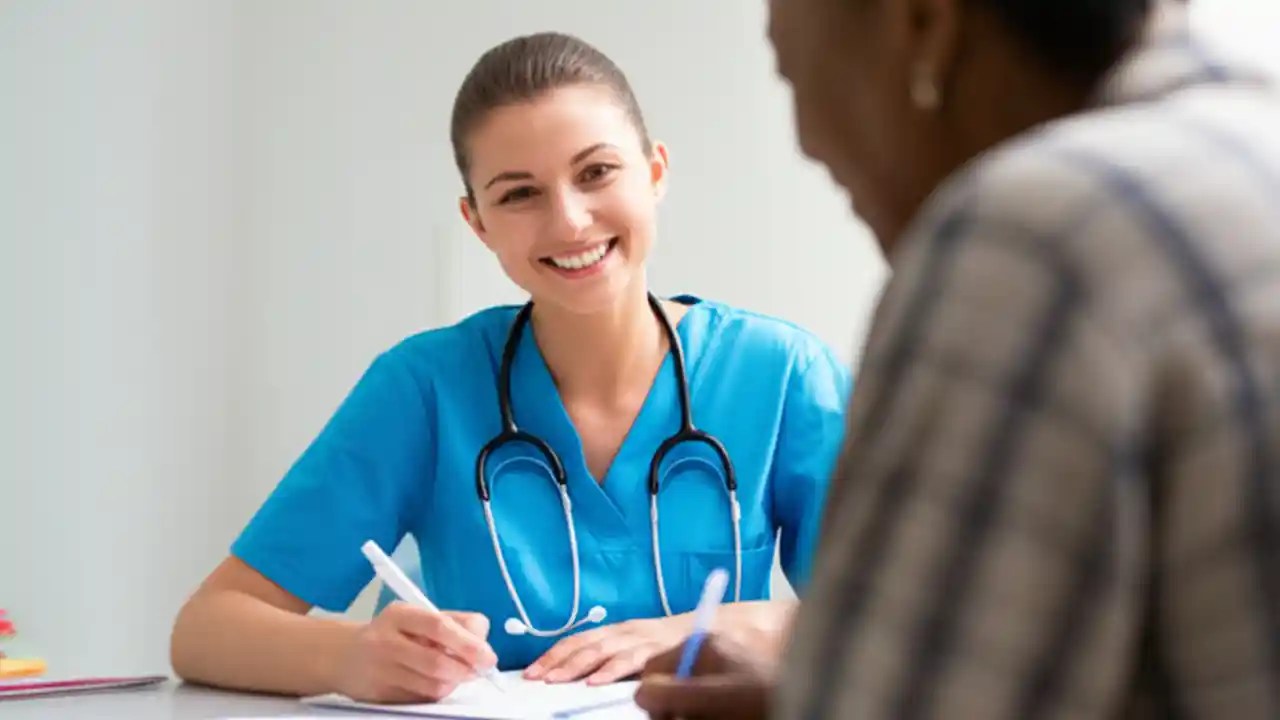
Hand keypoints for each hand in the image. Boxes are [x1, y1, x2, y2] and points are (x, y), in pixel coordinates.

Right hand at [331, 602, 497, 702]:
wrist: (344, 655)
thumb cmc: (392, 634)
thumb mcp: (417, 617)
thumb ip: (452, 623)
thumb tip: (483, 641)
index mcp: (400, 614)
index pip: (439, 626)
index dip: (469, 643)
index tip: (487, 655)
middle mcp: (386, 641)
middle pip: (437, 661)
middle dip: (466, 669)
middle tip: (480, 670)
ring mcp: (381, 670)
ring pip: (432, 685)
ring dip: (453, 683)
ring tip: (456, 675)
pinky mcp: (380, 694)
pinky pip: (420, 698)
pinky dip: (436, 693)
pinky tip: (433, 682)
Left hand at [523, 616, 687, 684]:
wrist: (710, 628)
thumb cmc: (667, 645)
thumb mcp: (634, 646)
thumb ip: (610, 655)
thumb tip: (573, 675)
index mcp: (614, 630)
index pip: (576, 640)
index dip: (552, 654)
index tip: (530, 671)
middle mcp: (623, 631)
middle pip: (584, 644)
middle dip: (556, 662)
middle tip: (535, 677)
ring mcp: (640, 639)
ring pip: (602, 650)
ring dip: (576, 666)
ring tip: (556, 680)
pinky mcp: (656, 650)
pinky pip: (631, 661)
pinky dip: (612, 671)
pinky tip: (596, 682)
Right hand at [634, 633, 773, 719]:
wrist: (806, 697)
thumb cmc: (761, 693)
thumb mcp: (714, 695)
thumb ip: (673, 691)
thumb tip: (641, 695)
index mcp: (700, 646)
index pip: (654, 669)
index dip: (653, 697)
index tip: (669, 718)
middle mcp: (707, 656)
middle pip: (670, 689)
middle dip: (676, 711)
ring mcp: (720, 673)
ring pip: (688, 703)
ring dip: (693, 716)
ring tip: (718, 718)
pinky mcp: (732, 690)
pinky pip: (707, 706)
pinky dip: (710, 715)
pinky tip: (728, 717)